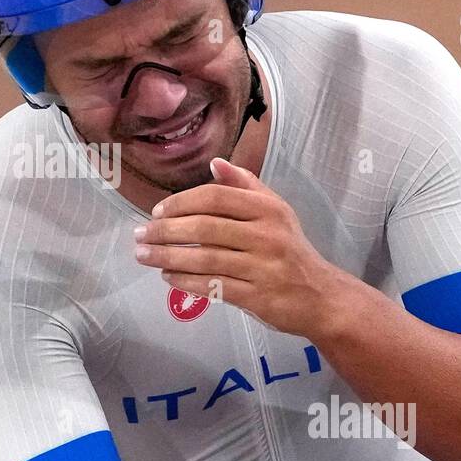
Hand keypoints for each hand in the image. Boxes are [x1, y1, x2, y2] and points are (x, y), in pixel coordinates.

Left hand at [133, 157, 350, 336]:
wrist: (320, 295)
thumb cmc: (290, 249)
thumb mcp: (276, 211)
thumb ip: (246, 185)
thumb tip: (215, 163)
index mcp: (268, 209)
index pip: (216, 197)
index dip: (181, 202)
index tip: (157, 211)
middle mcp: (266, 235)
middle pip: (205, 228)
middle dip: (166, 231)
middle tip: (140, 235)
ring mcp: (262, 267)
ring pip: (205, 259)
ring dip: (167, 257)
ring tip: (144, 256)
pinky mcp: (257, 297)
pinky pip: (213, 286)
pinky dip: (185, 281)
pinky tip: (167, 276)